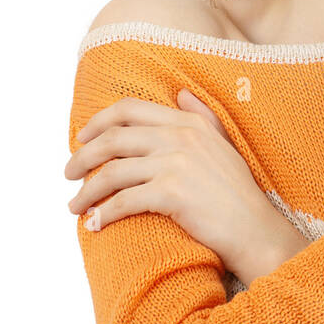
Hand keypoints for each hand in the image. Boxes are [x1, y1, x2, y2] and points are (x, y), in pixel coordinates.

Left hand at [65, 88, 290, 281]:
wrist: (256, 230)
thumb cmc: (238, 193)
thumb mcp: (223, 144)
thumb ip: (201, 116)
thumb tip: (180, 93)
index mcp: (189, 122)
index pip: (129, 109)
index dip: (98, 122)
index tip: (81, 138)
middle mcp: (180, 136)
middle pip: (113, 138)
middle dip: (83, 156)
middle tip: (68, 174)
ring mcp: (176, 163)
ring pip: (112, 172)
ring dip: (87, 191)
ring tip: (74, 206)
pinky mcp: (172, 193)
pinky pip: (123, 201)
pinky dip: (103, 213)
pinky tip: (94, 224)